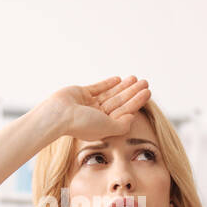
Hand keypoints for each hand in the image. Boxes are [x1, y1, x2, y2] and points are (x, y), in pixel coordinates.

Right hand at [34, 76, 151, 141]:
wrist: (58, 114)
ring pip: (110, 94)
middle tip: (145, 82)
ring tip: (135, 78)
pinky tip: (118, 79)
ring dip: (123, 86)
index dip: (137, 102)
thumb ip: (122, 125)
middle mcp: (97, 116)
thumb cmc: (82, 124)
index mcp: (104, 126)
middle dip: (132, 92)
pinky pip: (97, 88)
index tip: (147, 93)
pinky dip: (108, 83)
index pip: (124, 112)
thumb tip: (133, 117)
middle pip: (119, 102)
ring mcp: (88, 104)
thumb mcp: (108, 128)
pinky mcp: (80, 93)